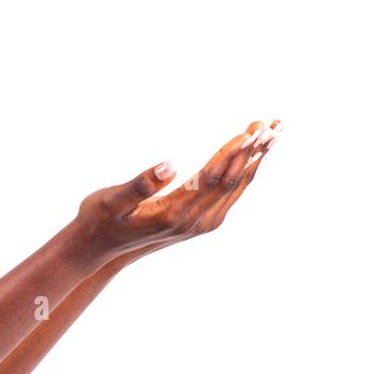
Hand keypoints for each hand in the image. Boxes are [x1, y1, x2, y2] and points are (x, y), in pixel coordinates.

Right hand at [72, 119, 279, 270]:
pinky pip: (231, 193)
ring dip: (255, 160)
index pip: (212, 178)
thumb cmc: (99, 219)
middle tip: (273, 124)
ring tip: (272, 135)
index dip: (233, 153)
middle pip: (232, 182)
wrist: (100, 249)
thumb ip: (138, 185)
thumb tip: (168, 164)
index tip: (252, 130)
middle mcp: (194, 221)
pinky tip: (254, 157)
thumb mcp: (111, 201)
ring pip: (236, 188)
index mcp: (174, 213)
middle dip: (254, 152)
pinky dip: (245, 172)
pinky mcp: (202, 222)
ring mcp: (201, 224)